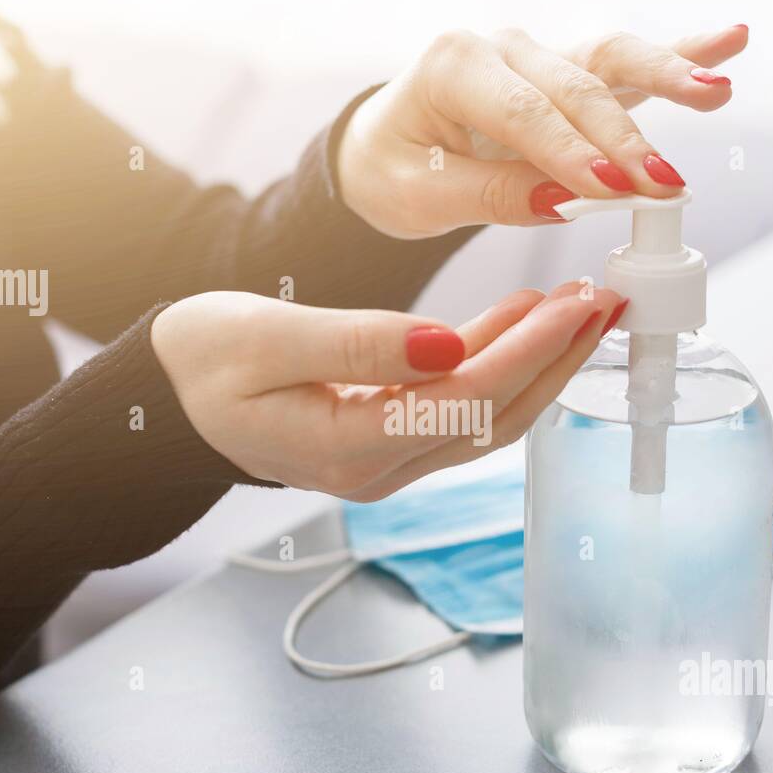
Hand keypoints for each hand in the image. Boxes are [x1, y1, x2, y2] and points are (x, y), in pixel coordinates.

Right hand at [151, 284, 625, 500]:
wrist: (166, 401)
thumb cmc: (199, 363)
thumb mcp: (263, 338)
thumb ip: (356, 344)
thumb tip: (446, 345)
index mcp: (346, 449)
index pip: (462, 400)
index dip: (526, 351)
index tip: (574, 302)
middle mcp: (376, 470)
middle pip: (492, 418)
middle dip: (557, 360)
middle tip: (606, 301)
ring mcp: (385, 463)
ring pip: (485, 417)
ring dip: (540, 364)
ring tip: (582, 306)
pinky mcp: (387, 442)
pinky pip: (458, 408)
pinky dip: (497, 364)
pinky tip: (523, 320)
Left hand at [337, 25, 747, 237]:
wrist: (384, 149)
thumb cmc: (394, 170)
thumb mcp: (420, 195)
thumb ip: (490, 196)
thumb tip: (562, 202)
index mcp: (453, 67)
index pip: (524, 114)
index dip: (571, 155)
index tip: (612, 192)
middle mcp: (502, 49)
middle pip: (576, 90)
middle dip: (624, 142)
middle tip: (664, 187)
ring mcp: (539, 56)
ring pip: (609, 61)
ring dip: (666, 75)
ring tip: (716, 89)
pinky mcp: (567, 76)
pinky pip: (622, 66)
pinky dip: (675, 55)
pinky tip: (726, 45)